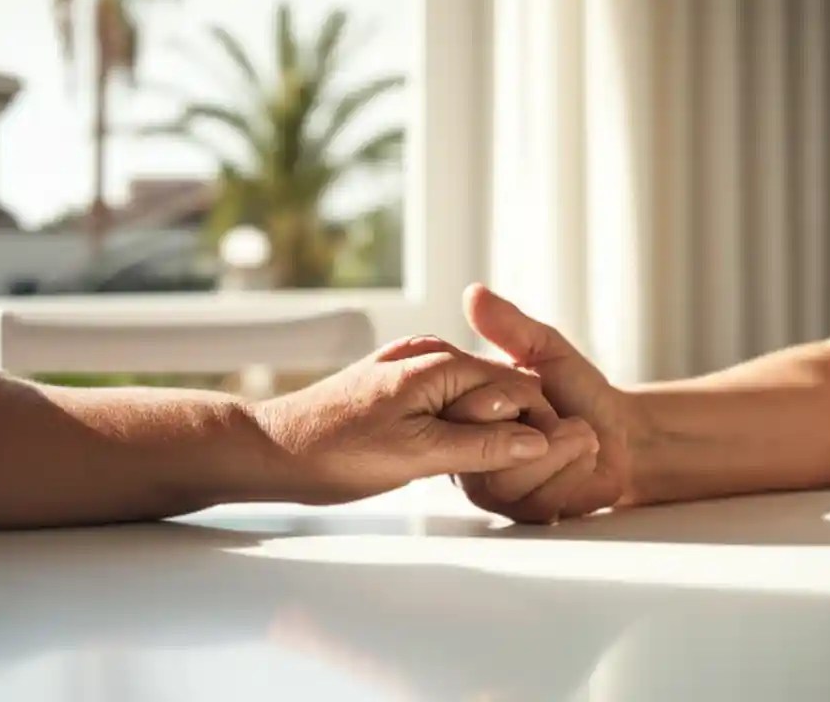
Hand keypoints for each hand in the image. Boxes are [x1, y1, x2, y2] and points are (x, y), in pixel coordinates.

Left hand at [251, 335, 595, 505]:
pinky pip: (448, 406)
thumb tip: (537, 442)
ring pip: (473, 399)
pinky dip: (460, 431)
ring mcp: (411, 370)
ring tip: (494, 473)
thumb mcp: (418, 455)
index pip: (519, 385)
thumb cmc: (334, 451)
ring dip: (488, 433)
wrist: (268, 449)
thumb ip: (482, 447)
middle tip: (529, 475)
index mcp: (440, 362)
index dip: (543, 424)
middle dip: (518, 428)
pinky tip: (456, 459)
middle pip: (499, 388)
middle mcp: (428, 355)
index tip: (560, 461)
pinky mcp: (397, 389)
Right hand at [455, 284, 638, 520]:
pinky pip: (543, 500)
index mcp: (465, 417)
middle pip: (485, 450)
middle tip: (560, 414)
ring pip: (514, 479)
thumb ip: (509, 326)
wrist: (622, 431)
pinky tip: (585, 458)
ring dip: (563, 449)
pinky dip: (576, 472)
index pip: (463, 412)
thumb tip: (475, 293)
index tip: (536, 389)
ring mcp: (499, 493)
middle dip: (540, 425)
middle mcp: (470, 459)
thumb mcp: (545, 349)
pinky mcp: (529, 516)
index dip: (507, 398)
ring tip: (579, 433)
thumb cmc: (577, 390)